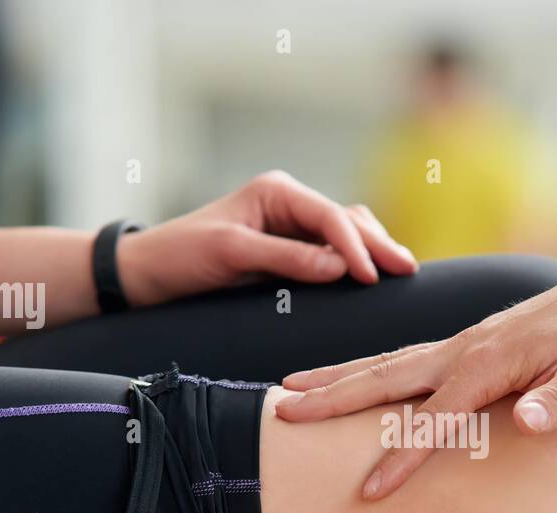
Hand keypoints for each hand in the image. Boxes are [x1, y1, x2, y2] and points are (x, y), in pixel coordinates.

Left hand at [116, 170, 416, 306]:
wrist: (148, 273)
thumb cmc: (182, 256)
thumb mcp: (232, 254)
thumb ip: (287, 258)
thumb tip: (339, 268)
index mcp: (278, 192)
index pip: (331, 217)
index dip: (356, 246)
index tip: (373, 276)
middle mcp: (289, 203)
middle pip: (348, 220)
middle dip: (378, 244)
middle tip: (408, 270)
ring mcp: (291, 226)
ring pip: (346, 233)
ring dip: (372, 250)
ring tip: (400, 273)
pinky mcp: (289, 250)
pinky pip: (332, 252)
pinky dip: (354, 261)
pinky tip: (373, 277)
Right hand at [275, 256, 556, 498]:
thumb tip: (525, 420)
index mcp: (492, 361)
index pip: (437, 417)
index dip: (403, 457)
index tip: (369, 491)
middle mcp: (465, 349)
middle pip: (387, 377)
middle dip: (333, 398)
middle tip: (282, 412)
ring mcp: (460, 345)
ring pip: (386, 364)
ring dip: (337, 379)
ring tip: (290, 390)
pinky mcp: (463, 346)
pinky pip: (403, 360)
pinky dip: (366, 371)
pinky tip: (347, 382)